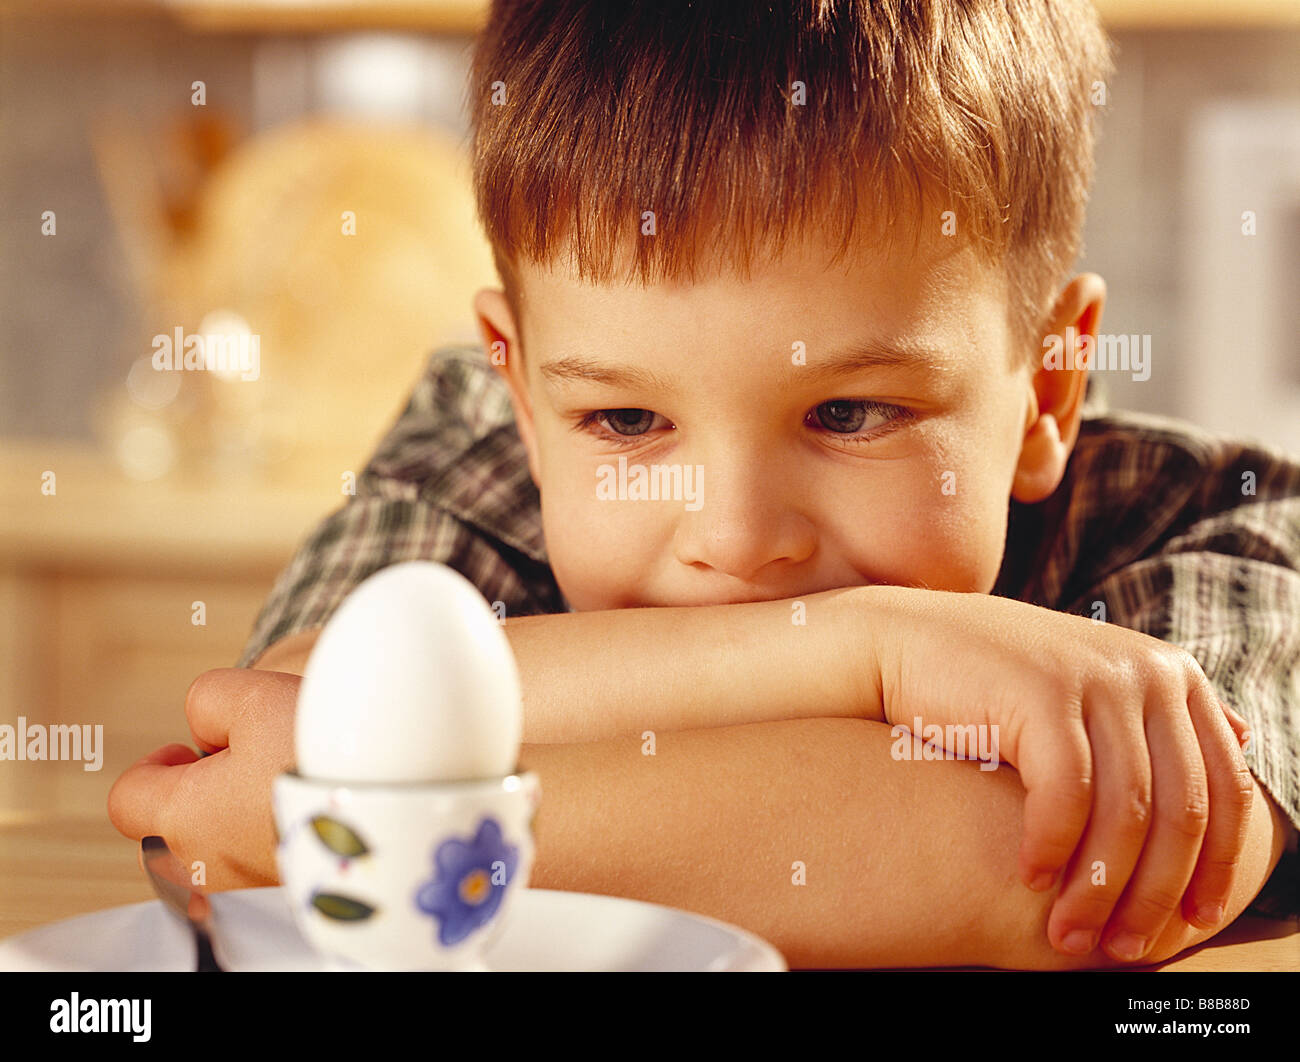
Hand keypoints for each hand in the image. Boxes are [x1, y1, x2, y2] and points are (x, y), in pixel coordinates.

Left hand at [108, 668, 299, 889]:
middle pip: (175, 828)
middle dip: (203, 791)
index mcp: (184, 818)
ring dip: (241, 813)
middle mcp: (209, 864)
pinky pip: (265, 861)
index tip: (194, 747)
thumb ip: (206, 700)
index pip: (129, 798)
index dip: (154, 764)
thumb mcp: (251, 696)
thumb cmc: (316, 751)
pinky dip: (279, 832)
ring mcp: (252, 886)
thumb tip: (207, 726)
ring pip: (222, 846)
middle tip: (251, 758)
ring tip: (291, 777)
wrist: (397, 796)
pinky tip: (317, 801)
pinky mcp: (293, 890)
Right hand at [866, 585, 1254, 963]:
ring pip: (1127, 813)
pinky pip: (1067, 795)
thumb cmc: (994, 681)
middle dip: (1153, 893)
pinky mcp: (1043, 691)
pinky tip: (1028, 878)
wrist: (902, 639)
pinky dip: (1052, 848)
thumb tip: (1246, 738)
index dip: (1216, 866)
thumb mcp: (1090, 688)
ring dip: (1098, 888)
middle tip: (1120, 946)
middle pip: (1182, 810)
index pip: (1225, 788)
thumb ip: (1160, 714)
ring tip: (1069, 934)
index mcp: (1172, 673)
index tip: (1191, 922)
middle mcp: (1147, 670)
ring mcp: (1097, 677)